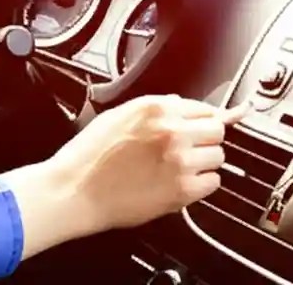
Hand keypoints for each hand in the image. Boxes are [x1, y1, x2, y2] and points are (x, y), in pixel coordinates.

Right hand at [54, 94, 250, 230]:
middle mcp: (173, 131)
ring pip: (218, 157)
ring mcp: (181, 161)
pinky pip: (212, 183)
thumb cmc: (88, 155)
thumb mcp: (115, 116)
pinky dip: (200, 184)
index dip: (202, 120)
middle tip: (186, 149)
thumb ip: (152, 108)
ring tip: (176, 167)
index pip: (204, 108)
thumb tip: (180, 103)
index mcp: (155, 109)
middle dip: (204, 139)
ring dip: (203, 162)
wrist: (75, 189)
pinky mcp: (184, 189)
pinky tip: (177, 182)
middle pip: (217, 131)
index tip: (207, 125)